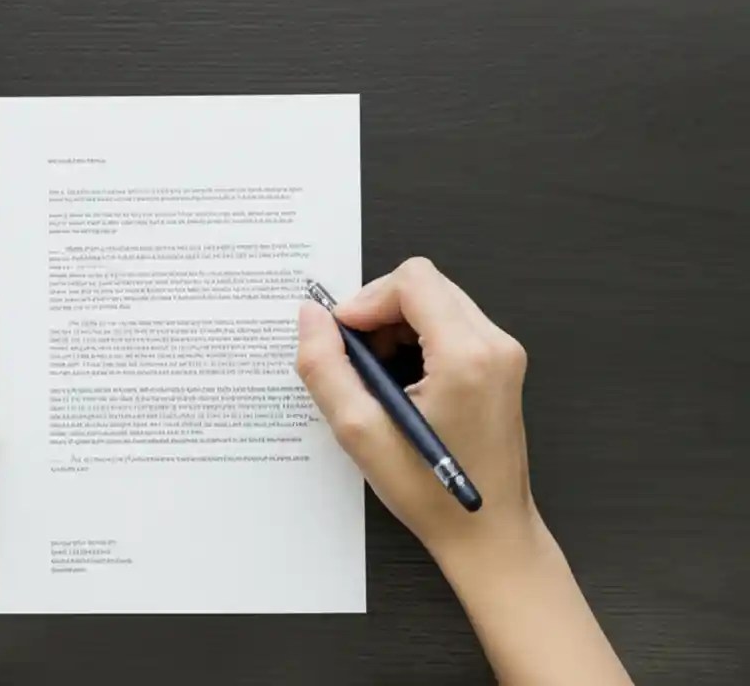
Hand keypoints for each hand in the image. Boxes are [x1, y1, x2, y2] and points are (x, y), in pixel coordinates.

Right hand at [296, 257, 536, 561]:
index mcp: (466, 356)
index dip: (366, 300)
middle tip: (355, 360)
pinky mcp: (500, 365)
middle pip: (425, 285)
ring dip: (396, 327)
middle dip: (379, 313)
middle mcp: (494, 345)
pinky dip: (416, 339)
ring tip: (377, 377)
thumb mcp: (360, 432)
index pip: (412, 280)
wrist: (487, 534)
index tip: (342, 336)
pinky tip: (400, 381)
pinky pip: (451, 323)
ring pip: (437, 300)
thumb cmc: (431, 494)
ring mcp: (503, 354)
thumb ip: (326, 367)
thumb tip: (311, 318)